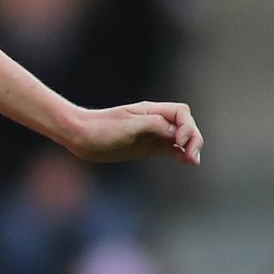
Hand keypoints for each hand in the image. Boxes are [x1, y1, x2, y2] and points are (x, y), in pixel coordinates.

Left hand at [64, 101, 201, 165]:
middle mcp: (154, 121)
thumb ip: (152, 125)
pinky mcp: (147, 147)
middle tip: (192, 157)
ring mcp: (151, 135)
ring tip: (194, 162)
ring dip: (190, 148)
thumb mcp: (126, 126)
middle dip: (193, 139)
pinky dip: (180, 154)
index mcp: (151, 111)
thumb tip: (175, 133)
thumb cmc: (100, 129)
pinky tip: (186, 161)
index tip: (179, 141)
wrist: (79, 136)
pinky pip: (169, 149)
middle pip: (185, 126)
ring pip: (180, 139)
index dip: (187, 126)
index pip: (181, 113)